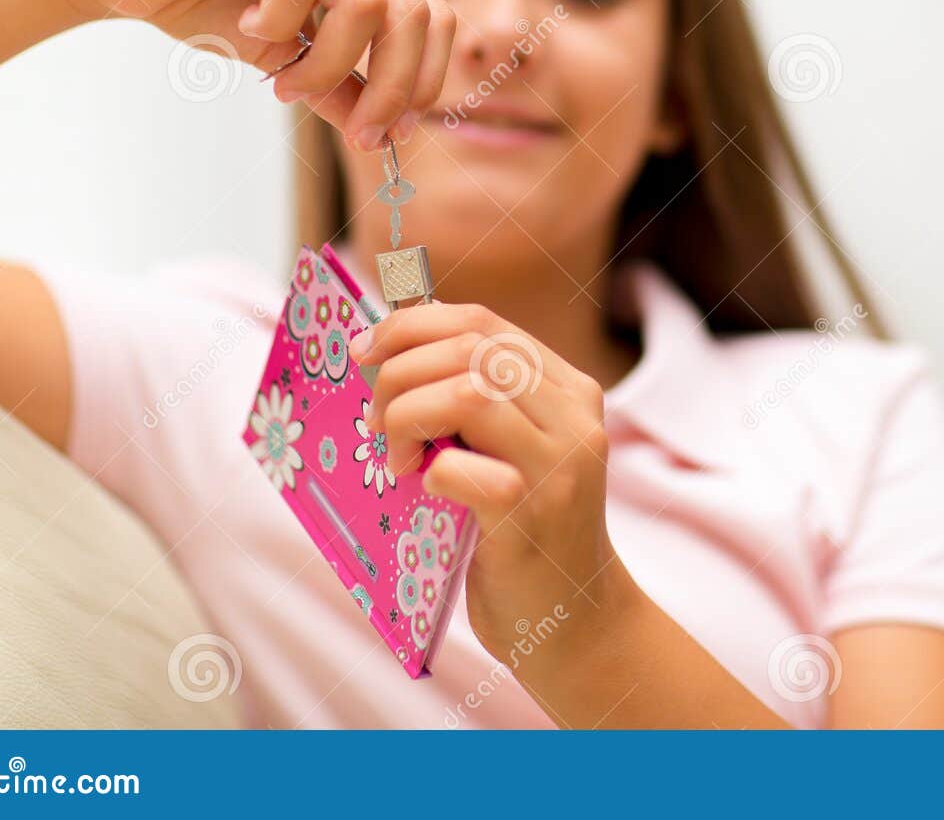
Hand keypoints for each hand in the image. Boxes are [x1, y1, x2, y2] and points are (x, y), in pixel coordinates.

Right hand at [61, 0, 453, 147]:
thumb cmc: (214, 4)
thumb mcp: (291, 59)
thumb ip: (342, 87)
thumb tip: (387, 132)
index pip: (436, 17)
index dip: (424, 81)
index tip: (390, 132)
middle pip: (413, 16)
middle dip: (387, 88)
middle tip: (351, 130)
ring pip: (366, 4)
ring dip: (328, 64)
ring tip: (285, 80)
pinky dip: (281, 25)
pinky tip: (252, 28)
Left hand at [348, 303, 632, 662]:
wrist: (579, 622)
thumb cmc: (526, 533)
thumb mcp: (514, 451)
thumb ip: (477, 403)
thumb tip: (390, 353)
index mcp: (568, 391)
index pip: (482, 323)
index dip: (411, 326)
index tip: (364, 353)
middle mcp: (573, 419)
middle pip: (469, 349)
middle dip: (399, 373)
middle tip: (375, 422)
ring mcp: (558, 467)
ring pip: (466, 394)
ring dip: (407, 417)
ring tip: (397, 460)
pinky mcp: (531, 516)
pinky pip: (460, 469)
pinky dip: (429, 473)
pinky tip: (428, 491)